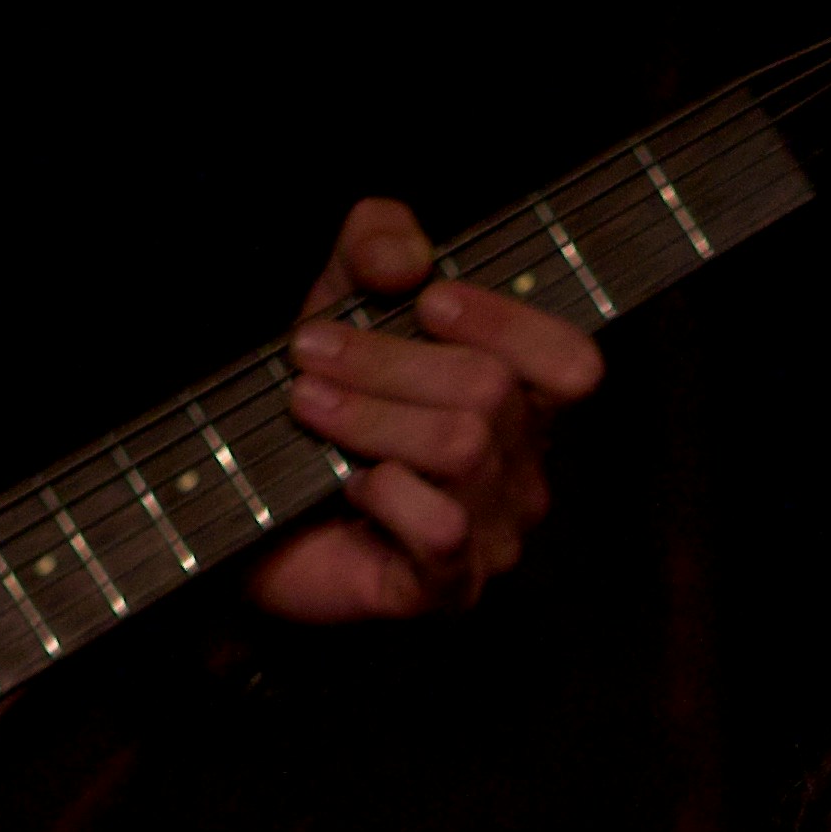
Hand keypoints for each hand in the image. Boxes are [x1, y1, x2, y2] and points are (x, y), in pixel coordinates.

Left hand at [254, 195, 603, 626]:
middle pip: (493, 391)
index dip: (506, 321)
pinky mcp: (449, 589)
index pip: (571, 364)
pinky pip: (442, 529)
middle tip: (309, 350)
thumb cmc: (322, 405)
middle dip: (388, 359)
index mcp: (518, 404)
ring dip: (368, 415)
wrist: (259, 510)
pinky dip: (384, 492)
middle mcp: (521, 473)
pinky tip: (346, 483)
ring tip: (308, 403)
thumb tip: (409, 257)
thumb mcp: (342, 295)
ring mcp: (492, 537)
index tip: (425, 302)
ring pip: (463, 448)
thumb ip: (377, 242)